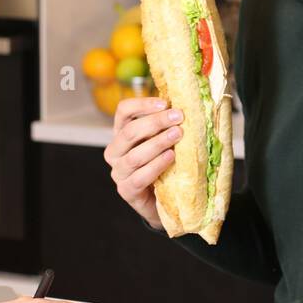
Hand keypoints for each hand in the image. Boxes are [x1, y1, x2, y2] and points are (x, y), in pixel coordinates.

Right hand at [104, 96, 183, 229]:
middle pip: (129, 131)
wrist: (166, 200)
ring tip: (177, 135)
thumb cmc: (167, 165)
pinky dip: (156, 165)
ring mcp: (119, 172)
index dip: (142, 104)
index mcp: (122, 134)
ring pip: (134, 155)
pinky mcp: (127, 191)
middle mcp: (115, 151)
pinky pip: (140, 177)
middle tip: (178, 117)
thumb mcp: (165, 141)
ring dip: (158, 143)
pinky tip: (171, 157)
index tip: (165, 102)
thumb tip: (186, 104)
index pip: (123, 111)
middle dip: (155, 122)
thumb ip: (167, 125)